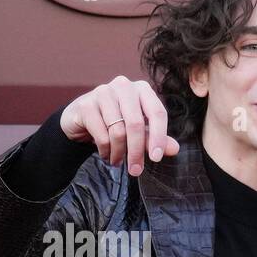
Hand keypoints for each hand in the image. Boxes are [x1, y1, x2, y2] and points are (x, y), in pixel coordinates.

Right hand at [60, 75, 180, 176]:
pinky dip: (105, 150)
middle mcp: (123, 86)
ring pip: (118, 131)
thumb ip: (156, 139)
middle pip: (136, 124)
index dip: (159, 137)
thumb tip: (175, 149)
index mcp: (142, 90)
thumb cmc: (116, 124)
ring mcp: (103, 92)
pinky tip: (106, 154)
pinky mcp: (86, 104)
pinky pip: (101, 135)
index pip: (157, 112)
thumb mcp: (140, 132)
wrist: (82, 120)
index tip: (156, 158)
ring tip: (117, 161)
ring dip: (119, 153)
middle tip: (135, 171)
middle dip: (136, 151)